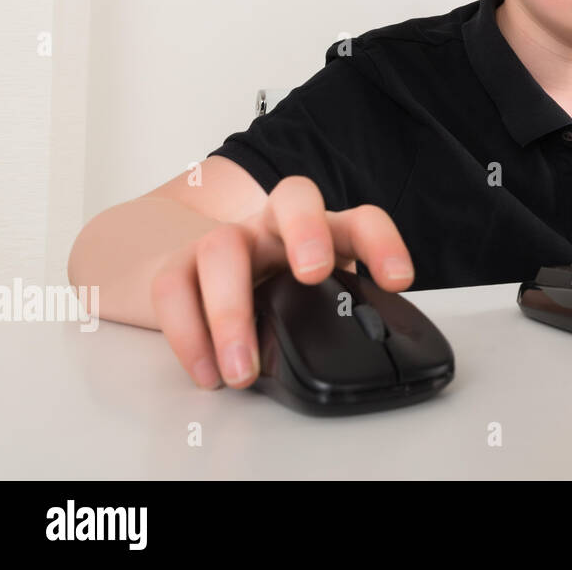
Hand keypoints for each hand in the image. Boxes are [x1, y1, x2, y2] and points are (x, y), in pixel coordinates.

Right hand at [150, 176, 413, 390]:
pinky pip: (173, 287)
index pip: (360, 221)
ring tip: (242, 371)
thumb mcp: (318, 299)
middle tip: (314, 273)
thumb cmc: (279, 292)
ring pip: (222, 248)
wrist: (205, 279)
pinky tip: (209, 373)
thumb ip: (337, 315)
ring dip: (231, 313)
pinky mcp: (179, 266)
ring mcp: (227, 240)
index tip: (397, 280)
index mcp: (324, 232)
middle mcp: (275, 226)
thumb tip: (364, 359)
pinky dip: (188, 335)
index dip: (382, 243)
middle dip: (306, 230)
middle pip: (292, 197)